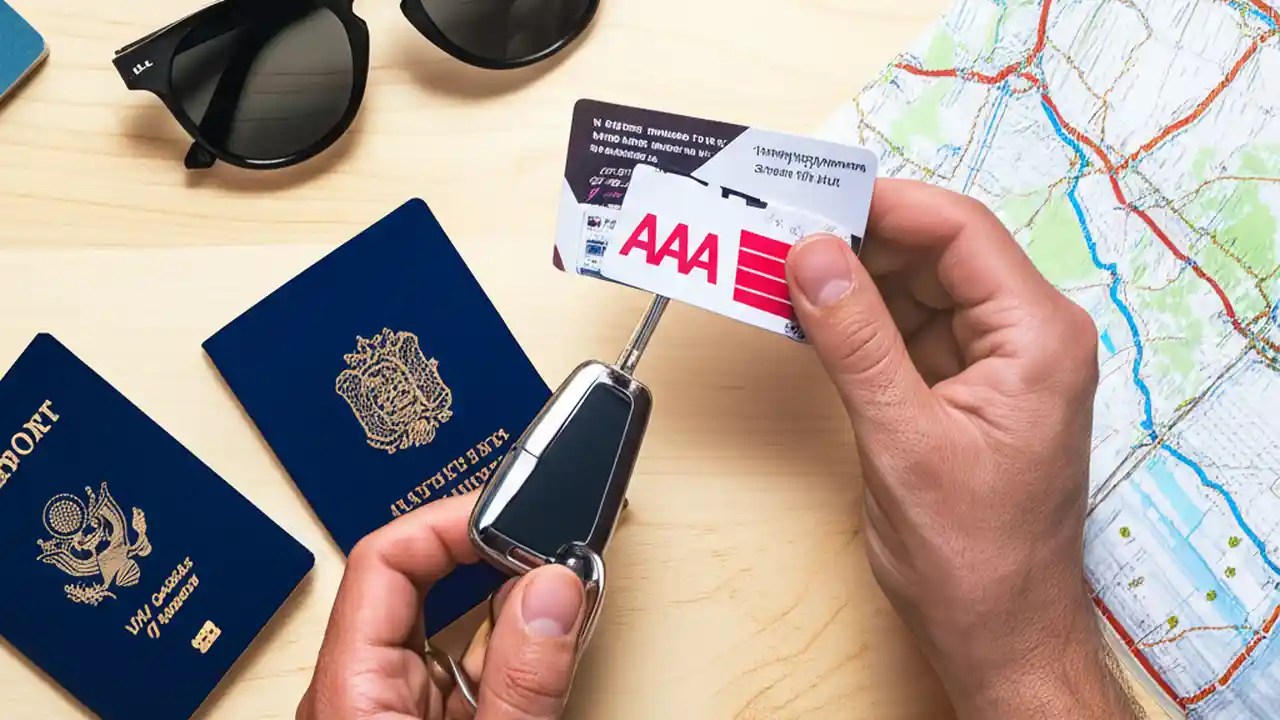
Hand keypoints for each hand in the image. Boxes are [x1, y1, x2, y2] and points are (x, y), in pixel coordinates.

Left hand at [298, 495, 586, 719]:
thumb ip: (520, 682)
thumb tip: (554, 590)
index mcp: (350, 693)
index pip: (382, 562)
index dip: (449, 523)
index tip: (514, 514)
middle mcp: (361, 694)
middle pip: (419, 585)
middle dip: (492, 554)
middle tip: (551, 541)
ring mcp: (392, 711)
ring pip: (451, 627)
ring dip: (512, 601)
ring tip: (566, 581)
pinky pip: (466, 668)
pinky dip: (514, 646)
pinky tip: (552, 632)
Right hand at [786, 180, 1138, 717]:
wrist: (997, 634)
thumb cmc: (976, 557)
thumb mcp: (904, 440)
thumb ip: (857, 342)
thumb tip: (813, 257)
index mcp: (1038, 338)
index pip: (960, 232)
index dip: (883, 205)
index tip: (813, 197)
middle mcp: (1025, 338)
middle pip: (936, 253)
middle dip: (857, 242)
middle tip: (780, 233)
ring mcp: (993, 363)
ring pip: (915, 289)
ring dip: (850, 281)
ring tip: (781, 271)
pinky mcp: (960, 388)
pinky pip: (904, 332)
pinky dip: (856, 323)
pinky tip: (809, 318)